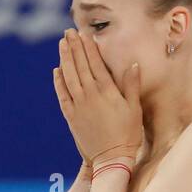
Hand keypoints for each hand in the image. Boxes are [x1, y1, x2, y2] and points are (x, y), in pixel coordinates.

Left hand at [53, 29, 142, 166]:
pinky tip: (56, 70)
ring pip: (69, 77)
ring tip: (62, 45)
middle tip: (68, 32)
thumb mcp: (134, 108)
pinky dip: (59, 82)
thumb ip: (131, 85)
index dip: (88, 47)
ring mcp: (78, 106)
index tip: (83, 34)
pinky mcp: (71, 117)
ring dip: (64, 59)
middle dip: (74, 47)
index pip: (95, 63)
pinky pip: (62, 95)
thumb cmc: (128, 134)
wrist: (111, 159)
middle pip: (80, 66)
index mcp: (107, 91)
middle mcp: (90, 95)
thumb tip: (132, 64)